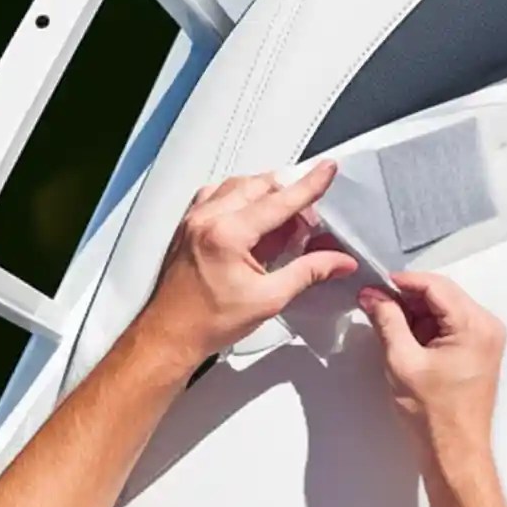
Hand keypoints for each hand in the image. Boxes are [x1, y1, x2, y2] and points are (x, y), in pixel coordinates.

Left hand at [139, 160, 358, 364]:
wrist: (170, 335)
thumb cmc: (206, 322)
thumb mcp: (268, 299)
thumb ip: (308, 273)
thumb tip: (336, 262)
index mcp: (227, 234)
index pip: (279, 202)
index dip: (308, 186)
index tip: (326, 171)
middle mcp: (207, 219)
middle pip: (259, 186)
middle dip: (288, 197)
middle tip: (308, 222)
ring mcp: (194, 219)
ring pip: (238, 186)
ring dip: (264, 195)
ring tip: (281, 224)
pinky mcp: (188, 225)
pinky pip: (217, 196)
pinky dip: (240, 200)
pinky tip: (250, 220)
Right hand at [357, 272, 505, 473]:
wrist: (455, 451)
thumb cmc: (435, 416)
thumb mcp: (402, 361)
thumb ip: (387, 321)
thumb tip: (374, 296)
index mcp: (474, 326)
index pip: (436, 286)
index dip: (402, 282)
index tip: (375, 285)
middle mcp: (486, 327)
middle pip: (442, 294)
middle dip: (407, 297)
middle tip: (375, 304)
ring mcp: (484, 338)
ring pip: (443, 308)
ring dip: (415, 313)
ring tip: (388, 326)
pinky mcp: (477, 350)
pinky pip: (449, 324)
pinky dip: (425, 326)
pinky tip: (405, 339)